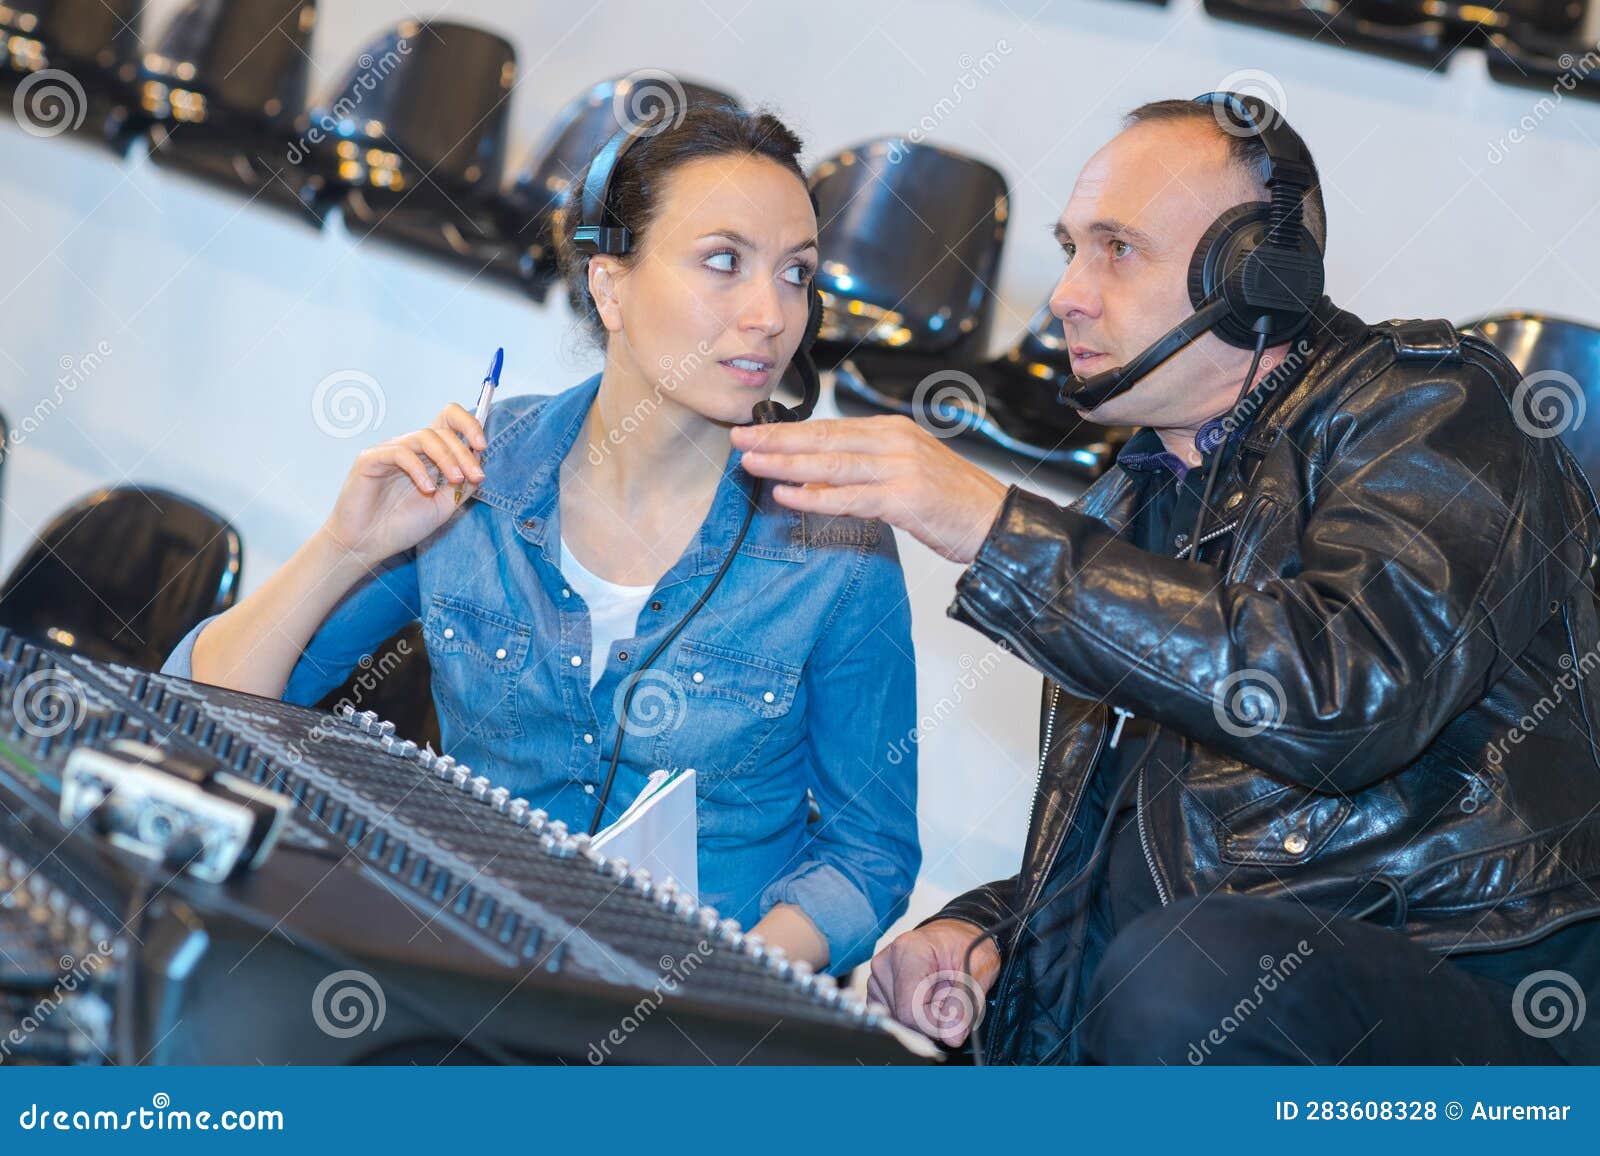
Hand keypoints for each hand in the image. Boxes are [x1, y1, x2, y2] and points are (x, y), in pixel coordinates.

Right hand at [322, 403, 486, 566]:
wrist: (367, 546)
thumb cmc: (401, 525)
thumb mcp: (444, 506)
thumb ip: (462, 485)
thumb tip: (481, 463)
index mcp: (428, 455)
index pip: (449, 421)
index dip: (469, 425)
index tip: (482, 446)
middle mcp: (410, 448)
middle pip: (442, 430)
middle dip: (464, 452)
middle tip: (475, 476)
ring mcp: (389, 451)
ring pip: (425, 437)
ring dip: (447, 458)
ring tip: (456, 480)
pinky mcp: (370, 459)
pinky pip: (400, 453)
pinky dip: (419, 469)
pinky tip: (427, 489)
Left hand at [731, 415, 1008, 563]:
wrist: (997, 522)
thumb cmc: (952, 503)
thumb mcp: (904, 474)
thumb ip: (862, 472)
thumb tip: (814, 477)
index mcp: (891, 431)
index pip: (829, 428)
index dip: (787, 430)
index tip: (753, 431)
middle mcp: (894, 442)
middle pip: (824, 439)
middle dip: (777, 440)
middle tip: (738, 440)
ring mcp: (900, 468)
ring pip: (831, 464)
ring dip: (787, 463)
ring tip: (752, 463)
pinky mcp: (905, 498)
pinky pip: (851, 497)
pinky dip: (815, 497)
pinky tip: (786, 494)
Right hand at [867, 918, 1000, 1045]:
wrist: (957, 936)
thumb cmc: (967, 947)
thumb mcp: (979, 971)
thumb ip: (966, 1003)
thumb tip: (952, 1035)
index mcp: (907, 952)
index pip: (910, 1012)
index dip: (936, 1024)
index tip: (955, 1017)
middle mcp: (885, 963)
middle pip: (902, 1019)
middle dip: (931, 1021)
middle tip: (949, 1000)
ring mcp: (877, 977)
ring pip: (898, 1022)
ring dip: (922, 1019)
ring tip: (938, 996)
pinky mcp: (877, 989)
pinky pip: (894, 1019)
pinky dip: (913, 1017)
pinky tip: (925, 1000)